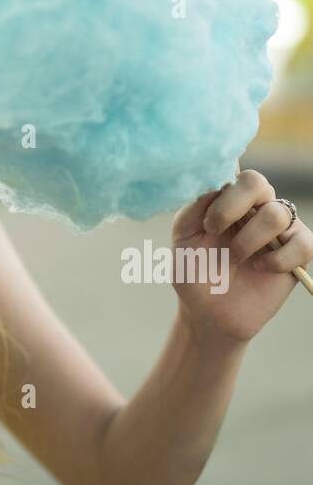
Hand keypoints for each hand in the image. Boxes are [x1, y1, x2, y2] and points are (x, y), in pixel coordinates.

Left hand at [170, 168, 312, 344]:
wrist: (208, 313)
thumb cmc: (195, 272)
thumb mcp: (183, 237)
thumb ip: (194, 206)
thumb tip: (215, 182)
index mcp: (228, 198)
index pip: (234, 171)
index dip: (220, 186)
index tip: (204, 217)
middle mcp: (256, 207)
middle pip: (257, 182)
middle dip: (232, 205)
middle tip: (213, 230)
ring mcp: (279, 229)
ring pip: (278, 213)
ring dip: (250, 239)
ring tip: (235, 258)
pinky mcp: (298, 252)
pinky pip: (303, 243)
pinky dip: (279, 258)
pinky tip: (261, 268)